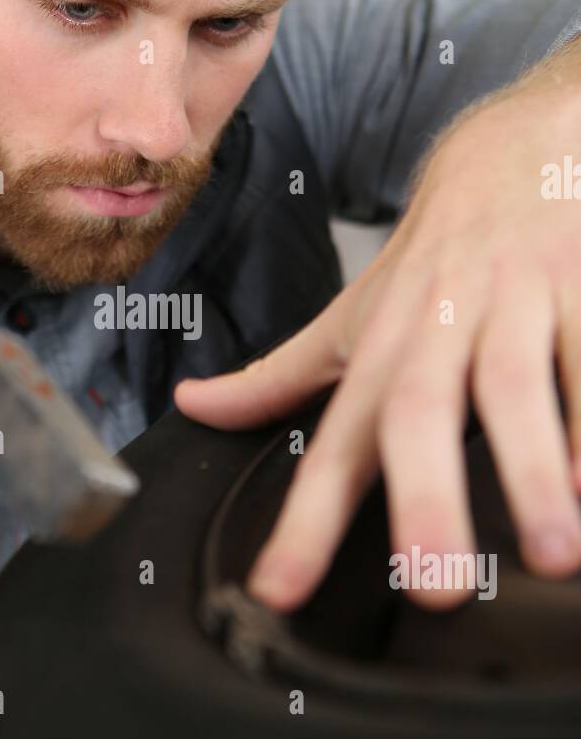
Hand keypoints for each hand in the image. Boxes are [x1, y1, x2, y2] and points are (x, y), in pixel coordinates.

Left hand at [175, 42, 580, 611]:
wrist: (518, 146)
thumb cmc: (433, 256)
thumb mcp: (352, 317)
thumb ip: (278, 376)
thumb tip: (193, 407)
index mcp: (381, 349)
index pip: (334, 443)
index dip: (302, 520)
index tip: (279, 593)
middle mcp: (438, 325)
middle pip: (419, 407)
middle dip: (423, 498)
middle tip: (437, 590)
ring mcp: (514, 298)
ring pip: (515, 379)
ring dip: (534, 466)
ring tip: (555, 555)